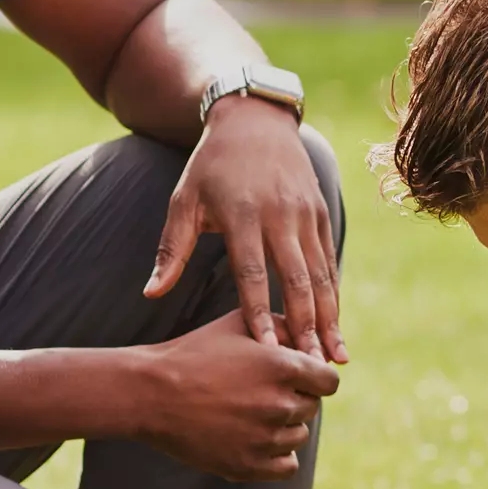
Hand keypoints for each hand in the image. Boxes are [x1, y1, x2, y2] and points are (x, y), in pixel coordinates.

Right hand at [139, 309, 340, 481]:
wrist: (149, 393)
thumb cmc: (194, 352)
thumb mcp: (238, 324)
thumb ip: (283, 326)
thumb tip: (317, 347)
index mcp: (284, 367)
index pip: (330, 381)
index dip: (315, 378)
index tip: (296, 378)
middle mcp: (280, 404)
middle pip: (312, 408)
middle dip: (294, 398)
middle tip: (259, 393)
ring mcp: (265, 438)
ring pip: (299, 436)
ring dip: (283, 427)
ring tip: (249, 414)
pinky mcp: (248, 466)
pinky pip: (287, 466)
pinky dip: (278, 456)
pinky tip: (256, 441)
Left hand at [152, 97, 343, 361]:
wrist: (255, 121)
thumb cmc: (210, 166)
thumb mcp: (184, 201)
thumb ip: (172, 250)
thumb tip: (151, 294)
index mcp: (243, 215)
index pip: (252, 273)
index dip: (259, 313)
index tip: (265, 349)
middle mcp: (281, 216)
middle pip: (297, 280)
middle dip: (306, 327)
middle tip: (311, 367)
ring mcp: (306, 215)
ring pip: (322, 276)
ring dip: (329, 319)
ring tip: (336, 357)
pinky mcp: (321, 214)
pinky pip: (330, 262)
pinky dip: (334, 296)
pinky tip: (336, 326)